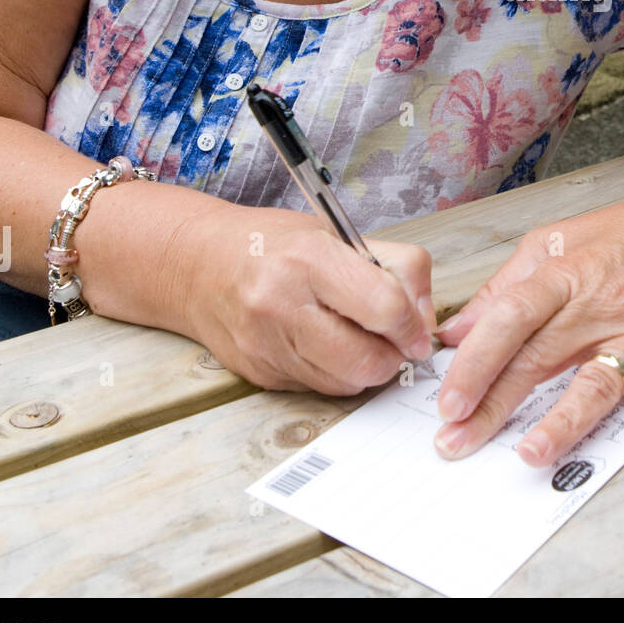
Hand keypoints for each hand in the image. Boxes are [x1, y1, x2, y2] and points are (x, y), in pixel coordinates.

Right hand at [181, 206, 435, 395]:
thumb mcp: (341, 234)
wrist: (198, 264)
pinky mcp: (260, 374)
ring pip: (346, 383)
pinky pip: (319, 388)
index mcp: (309, 259)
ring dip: (366, 369)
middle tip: (394, 342)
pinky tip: (327, 344)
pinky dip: (336, 373)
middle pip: (366, 361)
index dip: (411, 325)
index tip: (417, 329)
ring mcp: (267, 346)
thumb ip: (397, 267)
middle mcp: (282, 305)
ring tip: (359, 338)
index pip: (383, 307)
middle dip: (393, 358)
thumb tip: (425, 318)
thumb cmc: (276, 244)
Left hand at [431, 178, 623, 466]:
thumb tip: (455, 331)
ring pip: (598, 380)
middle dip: (494, 405)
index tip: (448, 399)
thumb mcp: (557, 241)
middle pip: (539, 358)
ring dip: (565, 419)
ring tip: (532, 453)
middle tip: (456, 442)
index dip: (476, 359)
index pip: (510, 317)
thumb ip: (504, 287)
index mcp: (563, 276)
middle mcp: (599, 306)